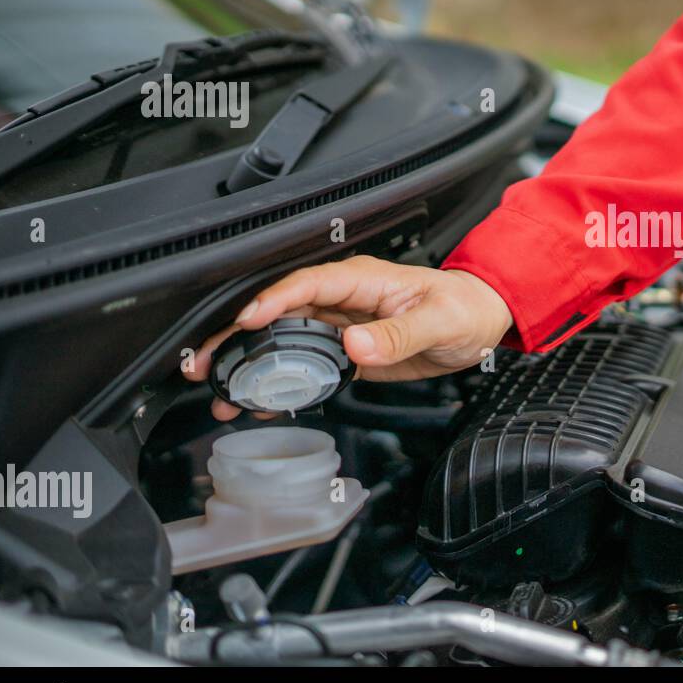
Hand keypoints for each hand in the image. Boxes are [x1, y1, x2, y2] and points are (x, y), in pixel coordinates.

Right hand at [184, 256, 512, 420]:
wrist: (479, 323)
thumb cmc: (464, 309)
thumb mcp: (440, 320)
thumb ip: (399, 333)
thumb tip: (357, 344)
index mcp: (362, 279)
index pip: (307, 284)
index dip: (272, 301)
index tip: (245, 323)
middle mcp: (343, 299)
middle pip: (278, 312)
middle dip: (237, 336)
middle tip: (204, 362)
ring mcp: (339, 325)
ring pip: (281, 340)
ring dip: (248, 363)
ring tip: (218, 390)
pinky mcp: (344, 351)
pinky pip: (303, 364)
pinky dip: (278, 384)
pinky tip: (255, 403)